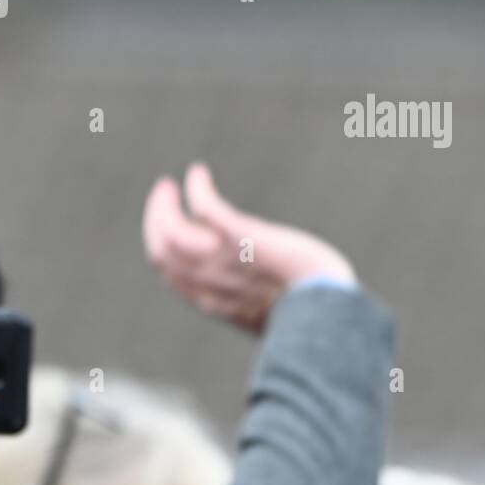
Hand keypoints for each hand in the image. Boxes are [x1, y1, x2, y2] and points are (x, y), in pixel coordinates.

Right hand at [142, 162, 355, 333]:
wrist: (329, 311)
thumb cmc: (312, 311)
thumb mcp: (273, 310)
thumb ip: (256, 297)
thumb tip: (260, 284)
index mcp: (216, 303)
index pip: (172, 275)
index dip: (164, 248)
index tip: (171, 227)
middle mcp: (210, 283)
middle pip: (161, 252)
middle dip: (155, 221)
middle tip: (165, 195)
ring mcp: (223, 260)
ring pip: (169, 233)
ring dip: (163, 206)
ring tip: (170, 185)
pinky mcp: (242, 236)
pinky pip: (205, 209)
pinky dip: (196, 189)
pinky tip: (198, 173)